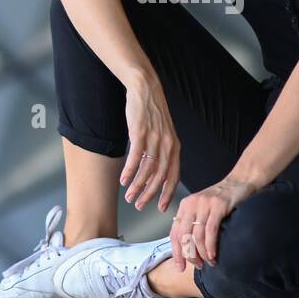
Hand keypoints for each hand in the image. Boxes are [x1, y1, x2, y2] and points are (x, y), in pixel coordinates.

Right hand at [119, 73, 180, 211]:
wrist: (145, 89)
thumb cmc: (152, 113)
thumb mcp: (164, 133)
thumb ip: (161, 152)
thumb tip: (155, 174)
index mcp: (175, 146)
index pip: (174, 175)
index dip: (168, 193)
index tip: (162, 207)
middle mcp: (167, 144)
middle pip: (160, 176)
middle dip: (150, 194)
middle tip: (140, 206)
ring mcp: (154, 138)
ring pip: (147, 169)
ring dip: (137, 186)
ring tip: (129, 196)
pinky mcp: (140, 132)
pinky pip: (135, 157)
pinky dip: (130, 171)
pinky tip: (123, 180)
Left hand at [170, 176, 259, 270]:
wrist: (240, 182)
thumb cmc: (222, 200)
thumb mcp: (203, 209)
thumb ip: (194, 224)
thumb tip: (188, 251)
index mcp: (185, 206)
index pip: (174, 233)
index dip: (176, 252)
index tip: (180, 267)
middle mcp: (192, 203)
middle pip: (183, 236)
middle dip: (189, 255)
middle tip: (198, 266)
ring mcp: (205, 204)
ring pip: (197, 235)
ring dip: (202, 253)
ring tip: (208, 262)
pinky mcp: (218, 205)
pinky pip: (210, 230)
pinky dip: (210, 246)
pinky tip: (213, 255)